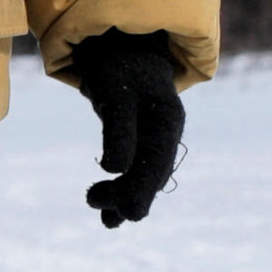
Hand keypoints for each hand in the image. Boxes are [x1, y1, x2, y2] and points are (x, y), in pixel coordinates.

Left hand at [63, 30, 186, 225]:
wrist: (124, 54)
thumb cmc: (118, 70)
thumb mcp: (116, 94)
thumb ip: (119, 130)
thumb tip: (115, 168)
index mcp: (167, 120)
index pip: (157, 160)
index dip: (141, 185)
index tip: (125, 208)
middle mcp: (166, 134)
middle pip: (153, 174)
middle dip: (131, 196)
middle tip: (106, 215)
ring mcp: (157, 141)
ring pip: (145, 178)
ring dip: (124, 199)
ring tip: (104, 218)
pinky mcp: (142, 145)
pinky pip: (136, 174)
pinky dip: (123, 193)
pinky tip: (109, 215)